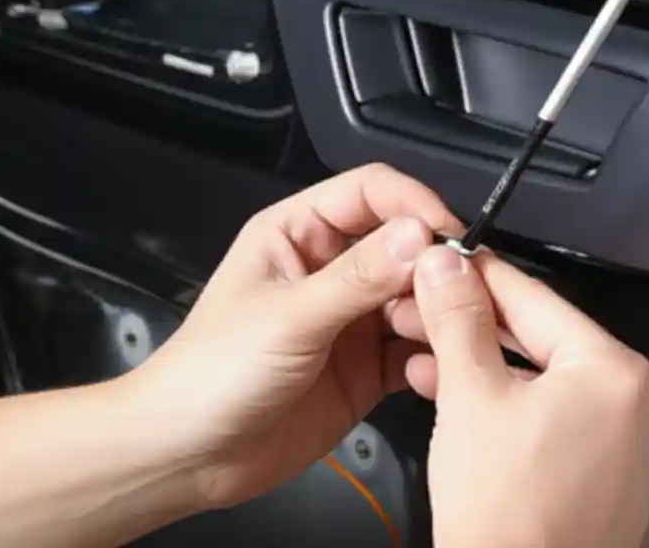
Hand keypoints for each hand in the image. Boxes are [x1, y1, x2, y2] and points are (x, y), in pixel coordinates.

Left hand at [118, 164, 460, 510]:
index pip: (370, 193)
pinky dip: (433, 356)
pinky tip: (434, 368)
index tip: (448, 235)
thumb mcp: (289, 317)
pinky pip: (415, 350)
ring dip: (437, 313)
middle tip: (460, 291)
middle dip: (435, 266)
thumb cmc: (211, 373)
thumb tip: (418, 235)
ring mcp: (350, 320)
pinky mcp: (365, 369)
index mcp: (297, 234)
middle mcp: (329, 270)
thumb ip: (358, 277)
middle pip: (403, 246)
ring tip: (442, 333)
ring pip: (416, 298)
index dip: (413, 205)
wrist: (189, 456)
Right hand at [397, 247, 648, 547]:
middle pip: (549, 346)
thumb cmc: (506, 519)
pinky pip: (571, 432)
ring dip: (492, 377)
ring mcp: (644, 457)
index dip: (479, 279)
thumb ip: (460, 320)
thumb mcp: (469, 397)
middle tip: (425, 320)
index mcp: (619, 375)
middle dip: (477, 335)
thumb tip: (447, 267)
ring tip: (433, 370)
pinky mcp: (627, 491)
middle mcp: (648, 412)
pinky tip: (473, 414)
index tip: (447, 266)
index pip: (538, 300)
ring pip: (556, 391)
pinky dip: (524, 417)